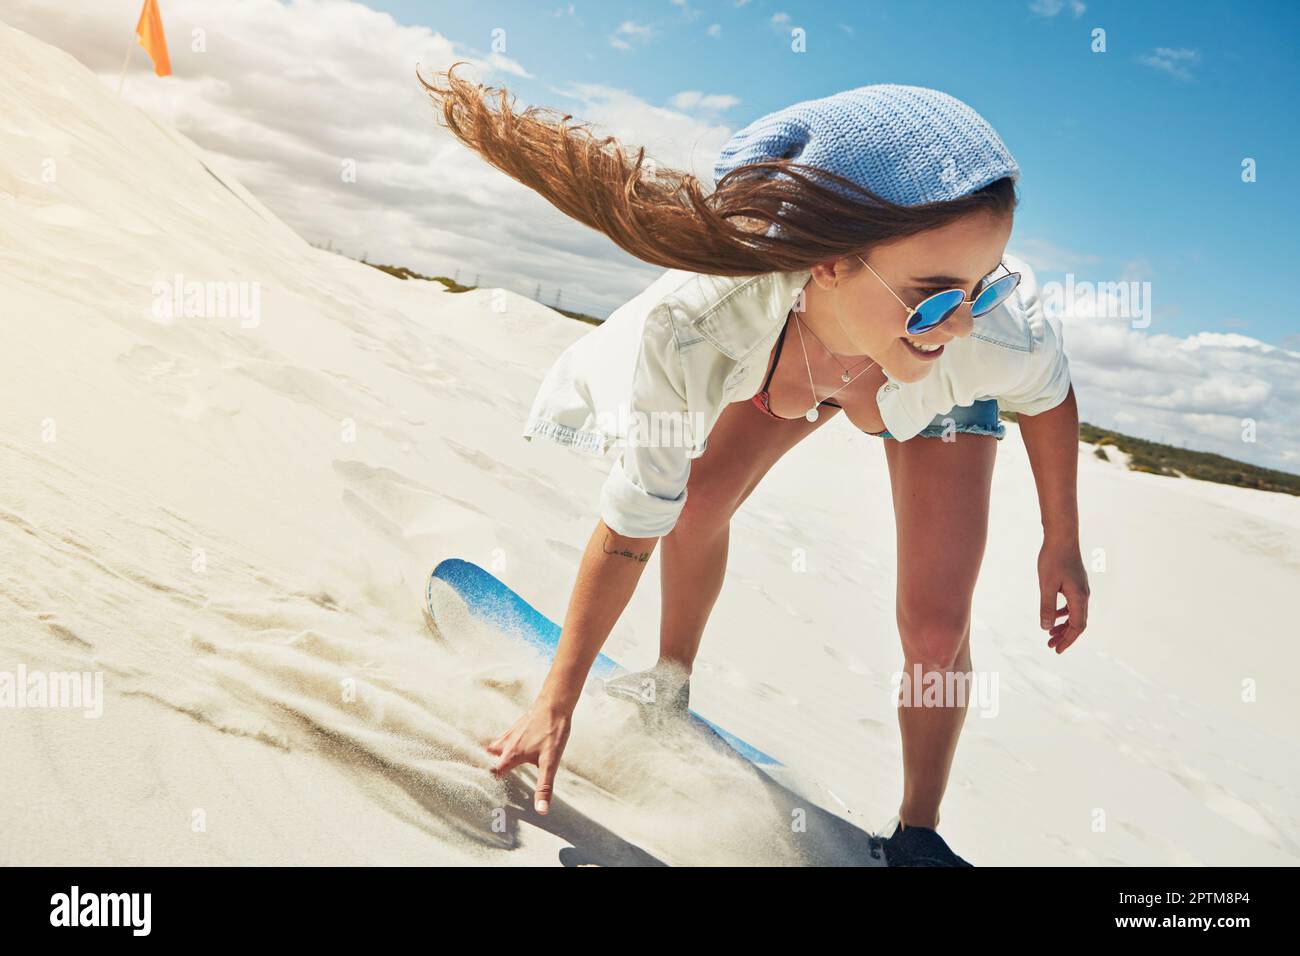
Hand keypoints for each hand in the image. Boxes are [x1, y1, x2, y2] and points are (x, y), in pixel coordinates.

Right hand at [486, 693, 572, 814]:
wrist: (555, 702)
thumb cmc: (553, 731)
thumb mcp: (550, 762)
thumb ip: (544, 787)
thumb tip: (541, 811)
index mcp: (512, 755)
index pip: (493, 771)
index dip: (488, 781)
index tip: (481, 790)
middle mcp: (507, 743)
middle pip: (489, 757)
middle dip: (484, 766)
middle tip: (477, 775)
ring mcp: (511, 732)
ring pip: (495, 745)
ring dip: (490, 753)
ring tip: (487, 762)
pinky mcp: (518, 724)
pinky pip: (503, 736)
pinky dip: (500, 742)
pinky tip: (507, 744)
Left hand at [1037, 539, 1089, 653]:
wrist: (1062, 537)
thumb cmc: (1053, 559)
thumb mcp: (1046, 585)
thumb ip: (1046, 607)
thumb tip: (1045, 627)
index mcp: (1079, 598)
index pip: (1077, 627)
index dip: (1068, 640)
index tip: (1056, 650)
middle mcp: (1084, 595)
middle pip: (1078, 623)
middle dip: (1065, 636)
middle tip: (1051, 646)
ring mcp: (1081, 589)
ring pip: (1075, 614)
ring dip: (1063, 626)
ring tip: (1050, 635)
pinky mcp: (1076, 583)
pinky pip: (1072, 604)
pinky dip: (1063, 613)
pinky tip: (1052, 615)